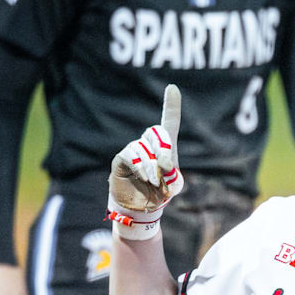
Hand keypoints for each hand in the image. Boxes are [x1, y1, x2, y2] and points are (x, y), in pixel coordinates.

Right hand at [108, 83, 183, 240]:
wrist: (141, 207)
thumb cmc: (159, 193)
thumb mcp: (173, 185)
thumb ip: (174, 174)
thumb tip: (163, 163)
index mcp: (165, 147)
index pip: (168, 122)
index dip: (171, 105)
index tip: (172, 87)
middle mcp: (148, 144)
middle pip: (155, 132)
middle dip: (163, 148)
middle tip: (167, 167)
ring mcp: (133, 150)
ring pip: (143, 148)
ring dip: (152, 167)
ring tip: (155, 182)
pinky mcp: (121, 159)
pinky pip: (131, 156)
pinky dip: (141, 167)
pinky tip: (145, 178)